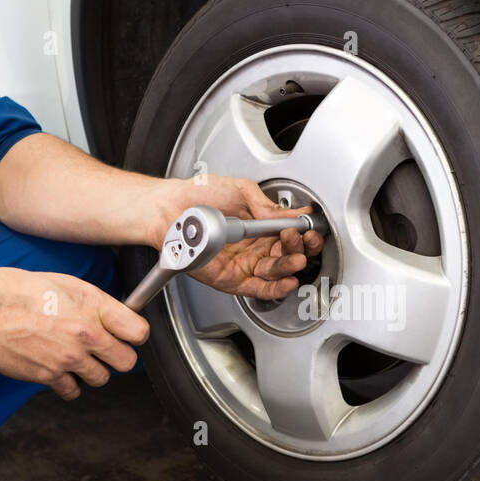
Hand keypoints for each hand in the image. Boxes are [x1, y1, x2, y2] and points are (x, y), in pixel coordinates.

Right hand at [0, 267, 149, 400]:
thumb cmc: (12, 291)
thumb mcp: (62, 283)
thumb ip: (92, 302)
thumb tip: (112, 315)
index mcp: (91, 305)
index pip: (138, 331)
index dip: (134, 333)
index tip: (128, 334)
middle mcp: (85, 333)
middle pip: (126, 361)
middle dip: (117, 356)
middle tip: (103, 348)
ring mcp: (68, 358)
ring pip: (102, 378)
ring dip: (92, 370)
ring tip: (75, 356)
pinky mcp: (48, 376)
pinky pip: (73, 390)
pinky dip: (68, 384)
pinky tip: (59, 369)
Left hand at [153, 175, 323, 299]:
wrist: (171, 209)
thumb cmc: (200, 196)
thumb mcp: (242, 191)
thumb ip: (268, 206)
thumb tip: (292, 215)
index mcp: (261, 225)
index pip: (291, 234)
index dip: (303, 234)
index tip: (308, 229)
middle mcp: (255, 247)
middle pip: (287, 255)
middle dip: (300, 250)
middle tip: (300, 241)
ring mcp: (245, 264)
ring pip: (276, 273)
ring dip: (290, 267)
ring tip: (296, 259)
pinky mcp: (232, 279)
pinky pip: (258, 289)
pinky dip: (275, 287)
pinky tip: (287, 281)